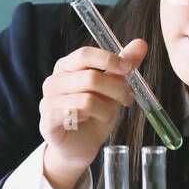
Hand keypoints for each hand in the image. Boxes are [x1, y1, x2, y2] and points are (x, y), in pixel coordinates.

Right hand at [38, 39, 147, 188]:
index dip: (108, 59)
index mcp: (67, 67)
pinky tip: (88, 118)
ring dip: (106, 109)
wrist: (81, 145)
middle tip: (127, 98)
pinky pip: (69, 115)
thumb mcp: (114, 88)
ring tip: (109, 115)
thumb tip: (141, 43)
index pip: (85, 54)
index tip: (129, 68)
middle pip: (89, 77)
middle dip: (116, 88)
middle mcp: (54, 81)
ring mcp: (48, 101)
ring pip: (85, 99)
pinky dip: (86, 116)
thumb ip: (124, 66)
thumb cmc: (95, 114)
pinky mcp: (47, 122)